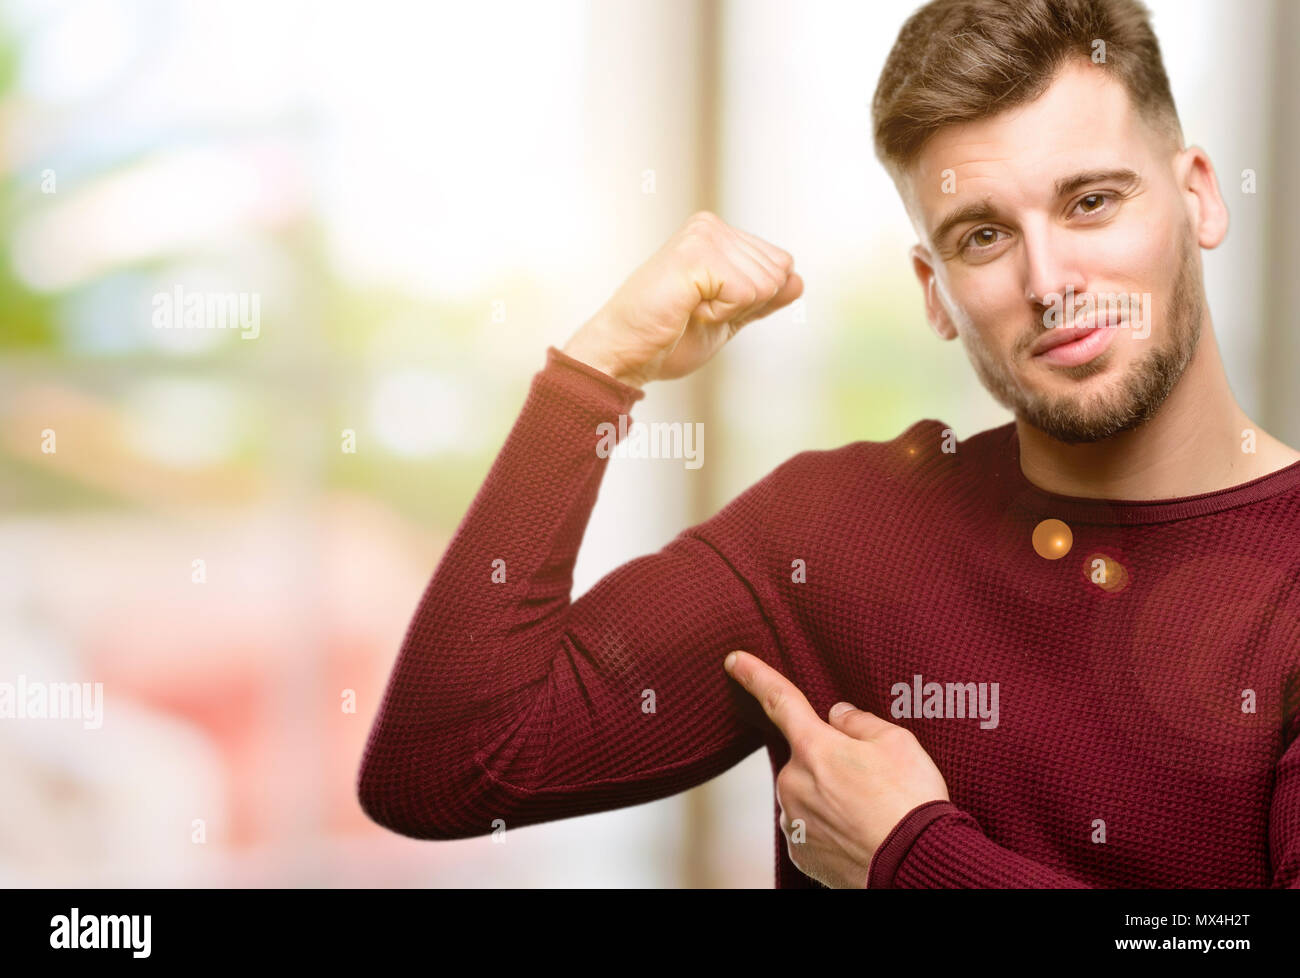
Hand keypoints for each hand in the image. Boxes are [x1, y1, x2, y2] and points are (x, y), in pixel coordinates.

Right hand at [562, 211, 802, 386]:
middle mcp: (711, 226)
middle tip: (697, 311)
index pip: (781, 266)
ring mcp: (703, 236)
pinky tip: (687, 310)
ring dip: (730, 311)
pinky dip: (720, 315)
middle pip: (778, 273)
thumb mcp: (728, 317)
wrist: (624, 354)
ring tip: (690, 309)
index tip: (709, 308)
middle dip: (744, 306)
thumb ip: (762, 299)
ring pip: (765, 284)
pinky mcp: (697, 255)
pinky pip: (746, 293)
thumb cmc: (668, 338)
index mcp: (718, 234)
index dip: (753, 302)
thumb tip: (799, 280)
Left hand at [724, 650, 949, 887]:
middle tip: (873, 782)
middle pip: (807, 759)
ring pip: (808, 794)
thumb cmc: (910, 801)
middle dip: (830, 763)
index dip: (755, 676)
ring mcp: (793, 820)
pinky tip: (860, 834)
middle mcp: (793, 782)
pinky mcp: (800, 852)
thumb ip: (859, 722)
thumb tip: (838, 716)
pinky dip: (832, 828)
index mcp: (814, 747)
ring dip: (831, 798)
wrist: (916, 865)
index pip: (779, 700)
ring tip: (872, 813)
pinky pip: (811, 828)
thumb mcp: (897, 742)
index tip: (734, 660)